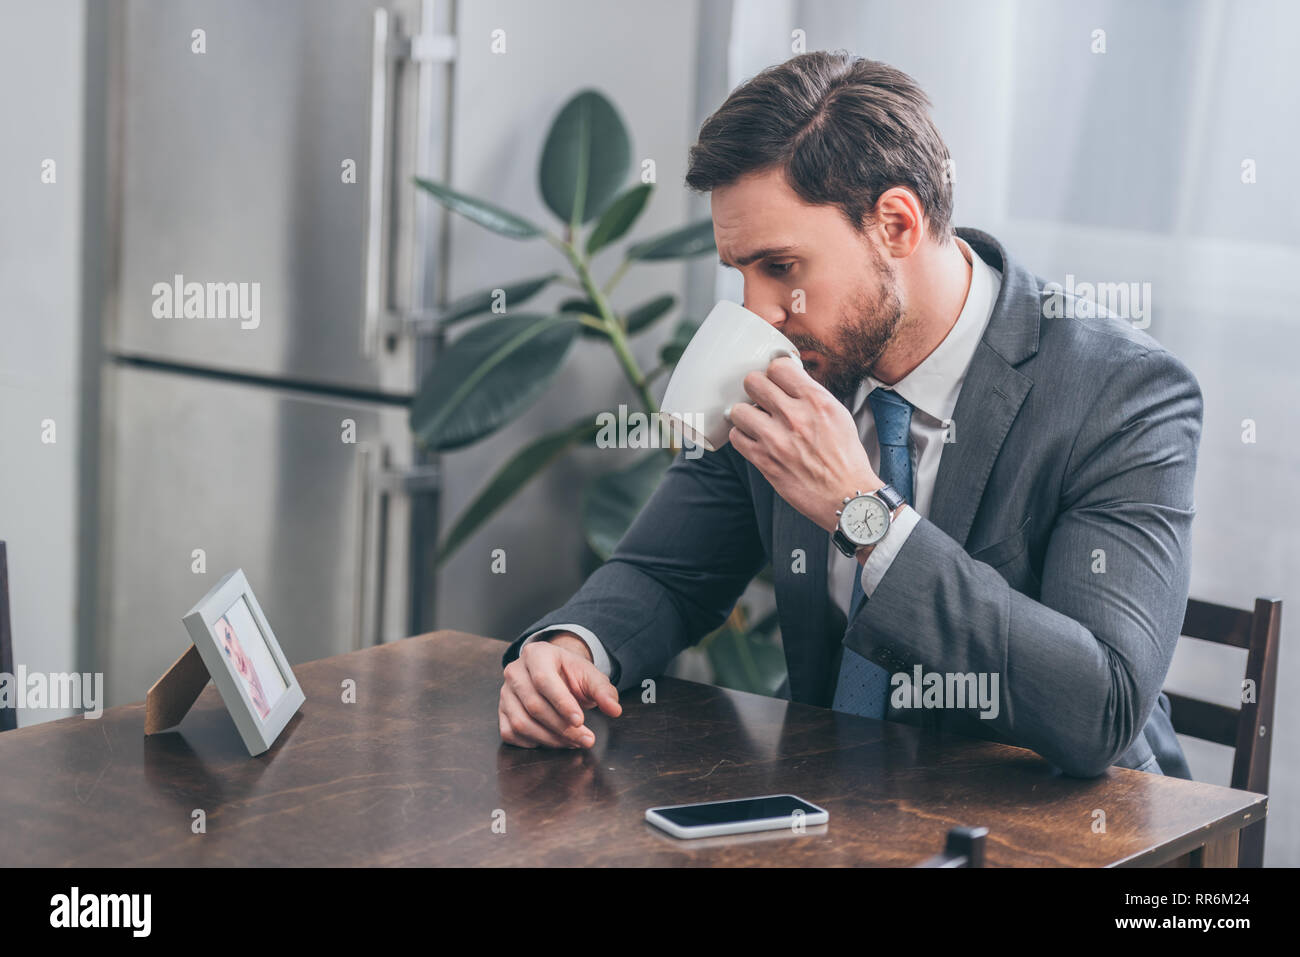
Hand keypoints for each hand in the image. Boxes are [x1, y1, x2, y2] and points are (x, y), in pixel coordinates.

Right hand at [499, 634, 621, 748]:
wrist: (555, 674)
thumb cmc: (571, 674)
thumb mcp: (590, 676)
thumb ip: (603, 691)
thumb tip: (614, 709)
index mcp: (536, 654)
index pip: (544, 680)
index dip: (561, 703)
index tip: (580, 721)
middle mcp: (515, 672)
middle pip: (534, 706)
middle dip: (562, 728)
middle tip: (586, 739)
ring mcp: (505, 693)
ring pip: (521, 723)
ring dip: (550, 739)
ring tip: (573, 743)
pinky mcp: (502, 712)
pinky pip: (510, 733)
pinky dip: (532, 742)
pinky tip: (552, 741)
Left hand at [728, 355, 881, 532]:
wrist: (846, 496)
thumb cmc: (846, 460)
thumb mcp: (839, 415)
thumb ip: (812, 397)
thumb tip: (791, 383)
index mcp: (816, 401)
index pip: (779, 366)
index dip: (775, 372)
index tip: (776, 380)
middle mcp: (794, 416)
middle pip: (753, 382)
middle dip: (757, 389)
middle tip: (763, 400)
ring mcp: (776, 439)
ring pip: (739, 410)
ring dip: (747, 415)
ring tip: (757, 422)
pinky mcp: (764, 461)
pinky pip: (736, 437)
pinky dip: (743, 437)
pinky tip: (754, 440)